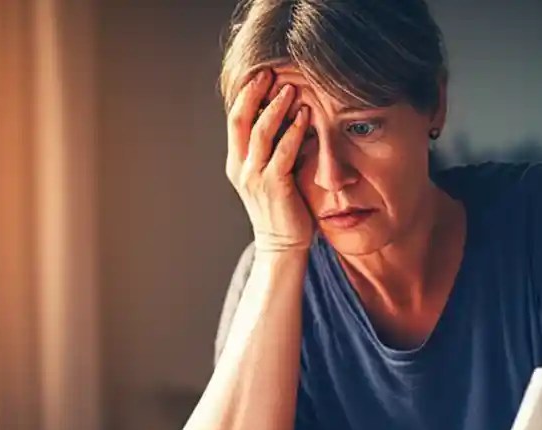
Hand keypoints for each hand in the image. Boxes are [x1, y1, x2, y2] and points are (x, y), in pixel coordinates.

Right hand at [225, 68, 314, 252]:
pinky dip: (295, 130)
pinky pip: (283, 151)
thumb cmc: (282, 209)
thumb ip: (273, 150)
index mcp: (237, 163)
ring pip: (261, 131)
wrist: (282, 246)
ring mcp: (255, 177)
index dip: (246, 95)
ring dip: (277, 107)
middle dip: (255, 93)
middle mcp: (241, 168)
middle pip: (240, 120)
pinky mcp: (274, 186)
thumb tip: (288, 117)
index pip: (235, 120)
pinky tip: (306, 116)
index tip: (261, 74)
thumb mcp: (270, 175)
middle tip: (271, 72)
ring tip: (292, 88)